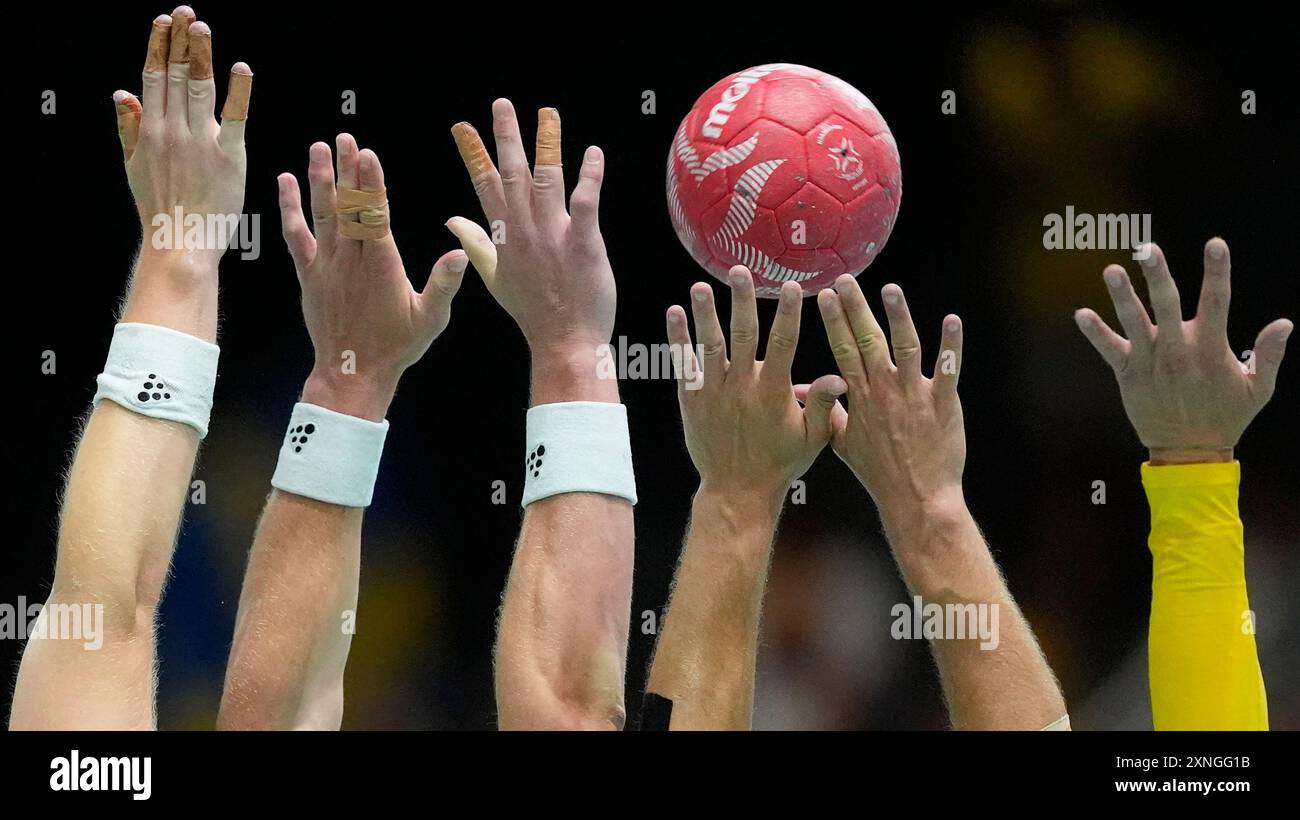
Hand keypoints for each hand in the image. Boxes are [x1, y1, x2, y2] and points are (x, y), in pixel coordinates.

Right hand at [116, 7, 251, 278]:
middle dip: (180, 41)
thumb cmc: (161, 208)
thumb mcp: (134, 166)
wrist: (180, 242)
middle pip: (174, 75)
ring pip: (198, 88)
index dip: (158, 46)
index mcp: (151, 131)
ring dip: (201, 55)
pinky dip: (238, 91)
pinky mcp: (229, 157)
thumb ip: (129, 127)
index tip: (163, 22)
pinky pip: (235, 118)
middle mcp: (173, 131)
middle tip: (186, 12)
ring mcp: (201, 142)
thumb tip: (121, 92)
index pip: (152, 78)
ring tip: (202, 28)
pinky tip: (242, 69)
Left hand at [277, 135, 466, 420]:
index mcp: (381, 265)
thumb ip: (444, 283)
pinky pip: (297, 236)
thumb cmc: (396, 348)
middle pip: (348, 205)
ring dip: (320, 180)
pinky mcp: (309, 274)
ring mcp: (327, 265)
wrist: (353, 374)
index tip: (368, 154)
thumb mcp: (430, 318)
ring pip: (322, 214)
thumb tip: (460, 252)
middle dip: (347, 170)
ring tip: (319, 148)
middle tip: (345, 138)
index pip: (374, 214)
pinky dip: (290, 209)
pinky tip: (286, 183)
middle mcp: (351, 259)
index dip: (371, 183)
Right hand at [446, 101, 614, 370]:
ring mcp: (552, 236)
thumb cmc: (533, 312)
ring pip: (546, 180)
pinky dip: (589, 176)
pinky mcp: (582, 244)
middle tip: (502, 104)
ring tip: (547, 113)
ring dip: (547, 143)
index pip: (484, 186)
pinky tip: (592, 152)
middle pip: (511, 174)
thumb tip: (451, 218)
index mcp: (503, 237)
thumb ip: (475, 243)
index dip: (474, 154)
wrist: (564, 342)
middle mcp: (524, 231)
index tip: (462, 127)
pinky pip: (584, 202)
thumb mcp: (494, 277)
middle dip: (506, 136)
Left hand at [666, 268, 844, 513]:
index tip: (793, 286)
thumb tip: (840, 376)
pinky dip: (678, 339)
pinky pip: (684, 364)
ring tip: (700, 286)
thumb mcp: (812, 438)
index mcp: (774, 393)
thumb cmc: (779, 463)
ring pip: (710, 346)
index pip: (784, 344)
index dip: (789, 314)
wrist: (738, 490)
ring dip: (705, 314)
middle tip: (740, 270)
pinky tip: (674, 313)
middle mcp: (742, 387)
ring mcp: (714, 392)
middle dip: (743, 301)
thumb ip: (824, 405)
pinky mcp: (692, 400)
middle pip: (744, 335)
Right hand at [814, 276, 965, 539]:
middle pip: (867, 341)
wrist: (916, 499)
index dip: (834, 321)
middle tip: (844, 280)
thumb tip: (813, 394)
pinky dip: (951, 344)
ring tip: (890, 288)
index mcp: (860, 399)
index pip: (843, 351)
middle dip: (854, 308)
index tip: (823, 295)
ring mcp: (915, 395)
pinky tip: (952, 320)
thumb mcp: (843, 445)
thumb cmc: (879, 474)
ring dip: (898, 316)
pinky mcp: (944, 403)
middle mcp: (885, 391)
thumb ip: (830, 414)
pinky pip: (948, 369)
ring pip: (905, 347)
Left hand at [1074, 238, 1291, 463]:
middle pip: (1167, 304)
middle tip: (1146, 248)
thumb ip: (1270, 355)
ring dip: (1122, 296)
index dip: (1217, 272)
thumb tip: (1286, 323)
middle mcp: (1177, 350)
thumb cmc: (1226, 416)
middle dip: (1157, 275)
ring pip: (1134, 322)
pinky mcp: (1128, 374)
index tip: (1215, 244)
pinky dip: (1095, 333)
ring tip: (1110, 270)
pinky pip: (1109, 350)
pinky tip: (1081, 314)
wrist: (1189, 452)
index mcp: (1210, 348)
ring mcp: (1150, 361)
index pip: (1216, 302)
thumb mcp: (1258, 389)